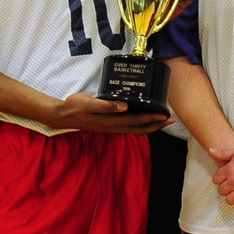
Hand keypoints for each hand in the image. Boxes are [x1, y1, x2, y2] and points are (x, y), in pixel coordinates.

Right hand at [52, 93, 170, 134]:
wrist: (62, 115)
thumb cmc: (75, 107)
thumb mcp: (89, 103)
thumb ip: (106, 105)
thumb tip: (124, 106)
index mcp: (111, 121)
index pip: (137, 122)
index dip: (152, 119)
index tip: (164, 114)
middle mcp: (114, 126)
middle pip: (140, 128)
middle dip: (156, 124)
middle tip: (171, 119)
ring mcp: (111, 127)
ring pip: (135, 130)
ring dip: (150, 126)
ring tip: (162, 121)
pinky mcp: (109, 125)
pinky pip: (128, 127)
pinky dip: (139, 125)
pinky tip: (143, 119)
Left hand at [207, 142, 233, 211]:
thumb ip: (224, 152)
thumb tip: (211, 150)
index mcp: (229, 170)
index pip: (216, 180)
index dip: (220, 180)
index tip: (226, 179)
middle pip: (221, 191)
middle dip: (226, 189)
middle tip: (232, 187)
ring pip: (229, 201)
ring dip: (233, 198)